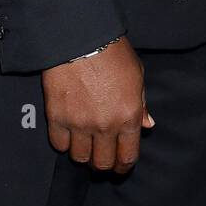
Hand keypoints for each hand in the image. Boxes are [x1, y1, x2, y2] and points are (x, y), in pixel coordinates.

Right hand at [41, 35, 152, 172]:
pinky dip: (64, 142)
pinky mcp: (57, 118)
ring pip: (80, 158)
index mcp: (129, 115)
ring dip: (83, 153)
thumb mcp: (137, 74)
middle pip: (103, 163)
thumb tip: (147, 126)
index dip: (124, 166)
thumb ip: (142, 104)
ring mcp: (80, 124)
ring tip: (84, 142)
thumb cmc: (113, 52)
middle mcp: (105, 125)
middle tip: (101, 156)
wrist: (81, 37)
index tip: (120, 167)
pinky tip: (68, 132)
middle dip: (103, 163)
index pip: (127, 156)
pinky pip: (59, 144)